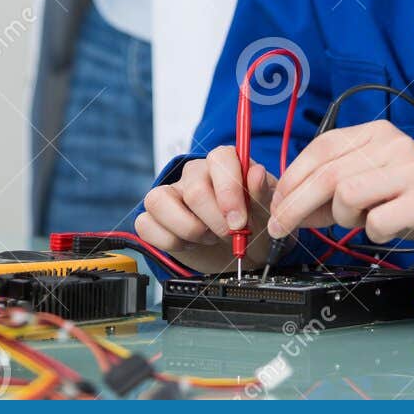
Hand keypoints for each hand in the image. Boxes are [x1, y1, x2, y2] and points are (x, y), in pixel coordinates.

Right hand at [135, 145, 276, 274]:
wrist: (245, 255)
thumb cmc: (257, 226)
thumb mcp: (268, 213)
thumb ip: (263, 193)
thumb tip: (256, 173)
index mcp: (224, 164)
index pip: (220, 158)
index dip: (229, 190)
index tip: (240, 221)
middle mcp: (194, 174)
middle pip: (194, 190)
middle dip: (215, 222)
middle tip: (230, 235)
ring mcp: (171, 194)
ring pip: (158, 200)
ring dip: (188, 229)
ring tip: (207, 238)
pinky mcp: (155, 218)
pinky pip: (145, 224)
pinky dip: (169, 241)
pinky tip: (189, 245)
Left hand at [267, 119, 413, 264]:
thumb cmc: (408, 199)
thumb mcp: (367, 187)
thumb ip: (328, 194)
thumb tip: (286, 208)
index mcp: (375, 132)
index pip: (321, 148)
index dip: (293, 177)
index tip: (276, 205)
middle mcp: (393, 144)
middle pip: (328, 174)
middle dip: (297, 205)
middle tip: (281, 229)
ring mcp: (412, 169)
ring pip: (348, 196)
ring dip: (345, 219)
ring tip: (363, 222)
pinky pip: (378, 223)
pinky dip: (374, 233)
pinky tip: (389, 229)